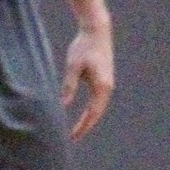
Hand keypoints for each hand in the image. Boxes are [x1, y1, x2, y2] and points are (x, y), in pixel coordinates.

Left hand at [61, 22, 113, 139]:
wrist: (97, 32)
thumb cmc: (83, 47)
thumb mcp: (73, 67)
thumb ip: (69, 86)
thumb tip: (62, 105)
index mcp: (102, 86)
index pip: (92, 113)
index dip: (82, 126)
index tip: (72, 137)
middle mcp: (107, 87)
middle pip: (96, 113)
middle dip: (85, 126)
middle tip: (72, 138)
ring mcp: (107, 84)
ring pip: (97, 107)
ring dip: (88, 119)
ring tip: (75, 130)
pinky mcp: (103, 79)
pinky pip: (97, 100)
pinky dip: (90, 109)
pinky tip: (81, 114)